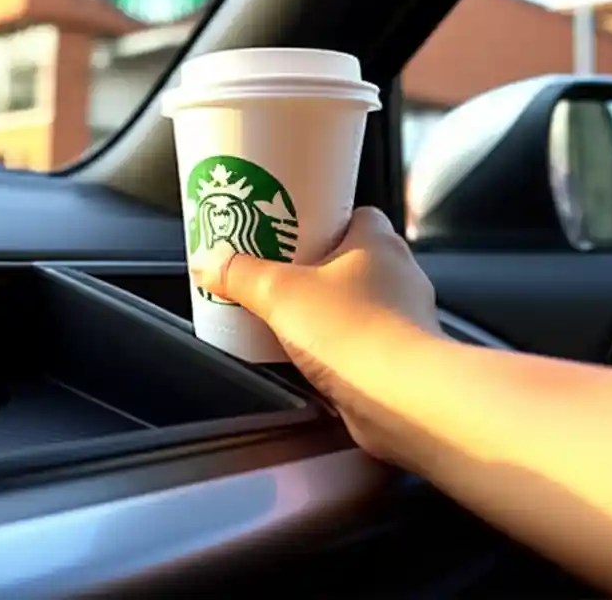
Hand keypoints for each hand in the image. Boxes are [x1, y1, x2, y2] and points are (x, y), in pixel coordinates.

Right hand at [191, 207, 443, 466]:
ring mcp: (404, 319)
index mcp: (378, 242)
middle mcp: (399, 276)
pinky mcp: (399, 358)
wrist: (402, 398)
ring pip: (357, 303)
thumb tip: (207, 262)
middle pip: (350, 259)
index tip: (289, 229)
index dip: (321, 218)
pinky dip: (336, 347)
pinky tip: (308, 357)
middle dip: (314, 268)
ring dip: (327, 310)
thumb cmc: (354, 330)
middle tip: (275, 274)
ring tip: (285, 318)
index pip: (354, 213)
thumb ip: (240, 275)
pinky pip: (360, 342)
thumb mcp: (279, 292)